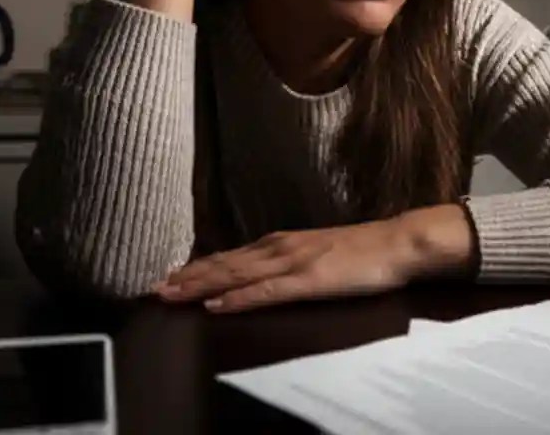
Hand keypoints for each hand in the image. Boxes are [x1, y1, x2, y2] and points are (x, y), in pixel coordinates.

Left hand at [153, 218, 415, 313]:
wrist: (397, 243)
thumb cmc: (361, 252)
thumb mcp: (315, 252)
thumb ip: (286, 262)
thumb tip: (257, 274)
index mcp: (278, 243)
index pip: (227, 256)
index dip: (195, 268)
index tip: (165, 278)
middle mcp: (277, 248)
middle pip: (222, 264)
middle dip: (186, 278)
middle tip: (152, 289)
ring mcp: (291, 263)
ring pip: (235, 275)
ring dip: (200, 285)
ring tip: (170, 294)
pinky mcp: (308, 280)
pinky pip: (266, 292)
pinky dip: (238, 299)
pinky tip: (218, 306)